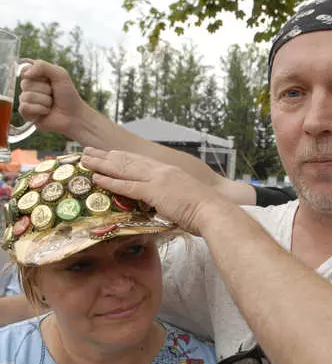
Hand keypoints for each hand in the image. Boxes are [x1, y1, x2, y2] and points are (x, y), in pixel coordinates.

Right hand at [19, 60, 85, 135]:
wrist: (75, 116)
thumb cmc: (69, 96)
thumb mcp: (60, 75)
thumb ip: (42, 66)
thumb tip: (25, 74)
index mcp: (36, 77)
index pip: (25, 70)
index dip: (36, 75)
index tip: (48, 80)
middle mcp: (30, 88)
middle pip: (25, 84)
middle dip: (44, 89)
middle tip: (53, 94)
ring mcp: (28, 101)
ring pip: (26, 96)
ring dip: (44, 101)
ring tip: (52, 104)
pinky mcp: (28, 114)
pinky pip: (24, 108)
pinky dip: (39, 109)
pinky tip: (46, 112)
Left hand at [82, 148, 228, 234]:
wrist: (214, 211)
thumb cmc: (204, 210)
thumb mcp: (185, 198)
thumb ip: (172, 197)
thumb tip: (165, 204)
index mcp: (169, 171)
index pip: (140, 161)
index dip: (121, 157)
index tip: (107, 154)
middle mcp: (161, 171)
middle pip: (127, 160)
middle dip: (106, 156)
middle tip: (88, 151)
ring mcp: (157, 180)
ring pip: (123, 169)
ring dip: (102, 164)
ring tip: (85, 160)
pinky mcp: (155, 192)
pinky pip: (128, 186)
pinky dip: (111, 182)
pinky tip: (97, 178)